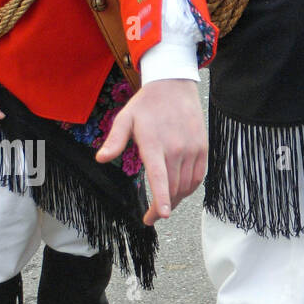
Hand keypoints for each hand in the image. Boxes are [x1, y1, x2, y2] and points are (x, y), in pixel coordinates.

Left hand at [97, 79, 206, 224]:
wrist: (174, 86)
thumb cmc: (146, 104)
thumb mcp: (125, 119)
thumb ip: (114, 141)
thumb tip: (101, 159)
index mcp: (154, 144)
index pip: (160, 178)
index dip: (161, 200)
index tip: (162, 216)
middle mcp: (176, 149)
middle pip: (172, 188)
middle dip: (162, 208)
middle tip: (151, 217)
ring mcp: (192, 150)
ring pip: (186, 186)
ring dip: (175, 200)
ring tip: (164, 205)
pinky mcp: (202, 149)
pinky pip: (197, 177)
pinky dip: (188, 189)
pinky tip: (179, 192)